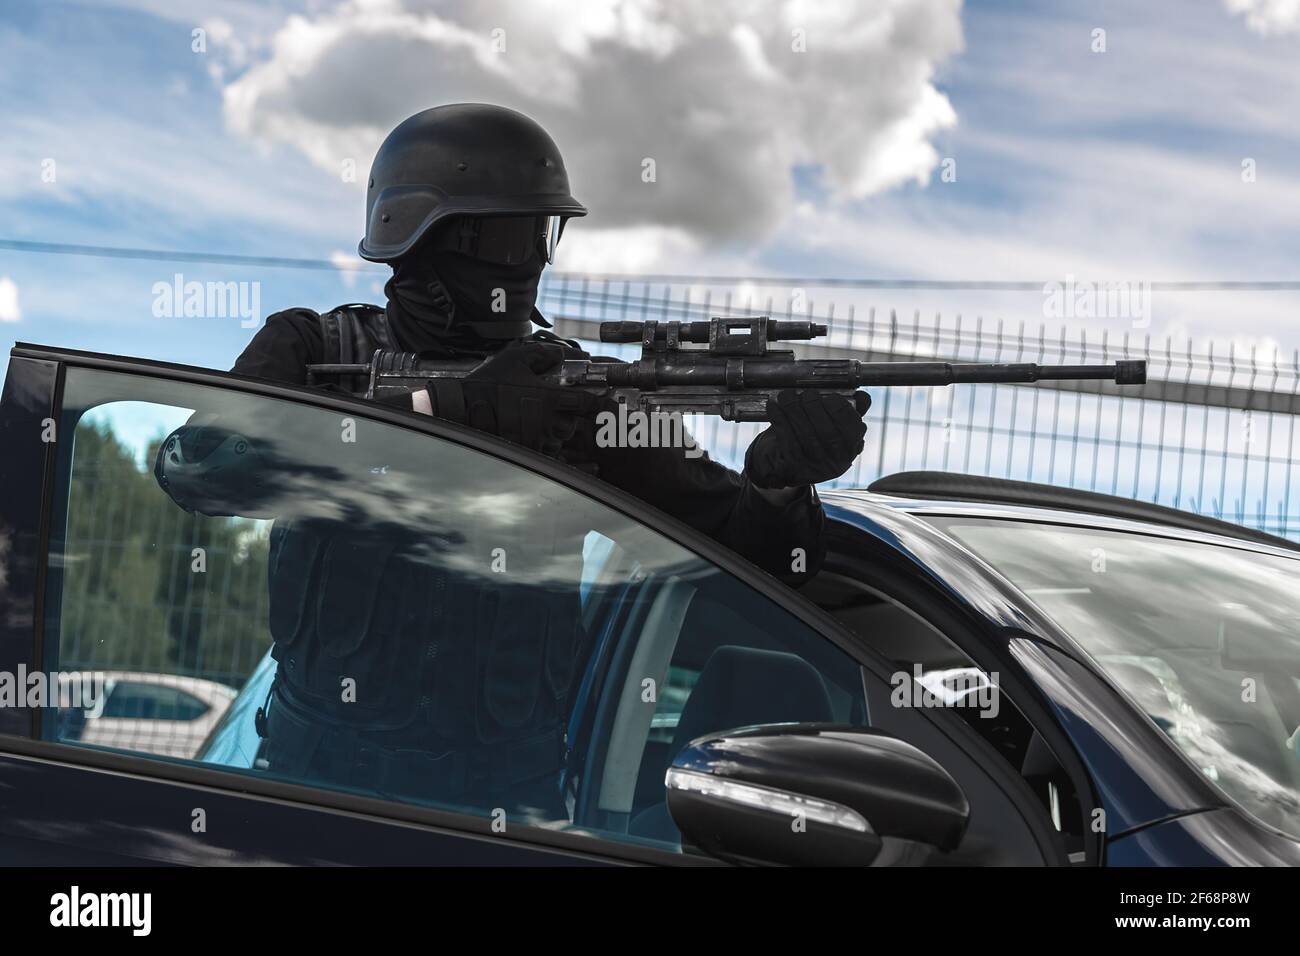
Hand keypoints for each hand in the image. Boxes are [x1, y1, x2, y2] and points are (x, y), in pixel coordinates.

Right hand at [436, 340, 596, 456]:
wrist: (462, 407)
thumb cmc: (488, 383)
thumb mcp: (515, 358)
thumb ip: (542, 353)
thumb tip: (561, 353)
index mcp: (549, 397)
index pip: (584, 402)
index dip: (595, 402)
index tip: (600, 401)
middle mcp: (547, 421)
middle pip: (572, 425)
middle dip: (567, 418)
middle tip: (554, 410)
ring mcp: (537, 439)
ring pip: (558, 440)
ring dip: (554, 433)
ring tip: (538, 422)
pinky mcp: (525, 451)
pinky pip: (545, 453)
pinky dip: (544, 446)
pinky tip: (536, 438)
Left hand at [744, 389, 870, 488]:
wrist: (785, 465)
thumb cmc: (814, 438)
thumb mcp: (834, 428)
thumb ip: (849, 411)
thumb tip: (862, 396)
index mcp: (850, 449)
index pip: (853, 429)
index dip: (842, 410)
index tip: (831, 397)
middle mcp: (835, 463)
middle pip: (827, 432)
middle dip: (815, 407)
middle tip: (806, 394)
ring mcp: (813, 467)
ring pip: (806, 435)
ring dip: (794, 409)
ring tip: (786, 395)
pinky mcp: (792, 467)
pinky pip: (786, 440)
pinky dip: (779, 419)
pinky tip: (773, 406)